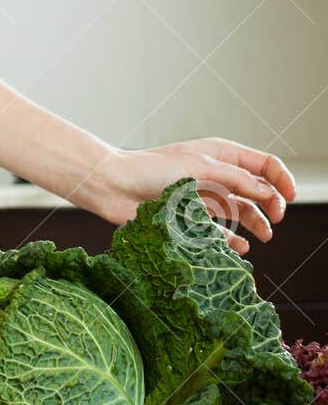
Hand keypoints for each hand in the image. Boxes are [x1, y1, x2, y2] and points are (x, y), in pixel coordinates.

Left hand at [93, 137, 294, 255]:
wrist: (113, 186)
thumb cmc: (152, 169)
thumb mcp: (201, 168)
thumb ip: (237, 180)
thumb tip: (268, 192)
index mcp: (222, 155)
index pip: (264, 164)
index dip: (282, 179)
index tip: (290, 198)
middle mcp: (217, 175)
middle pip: (256, 189)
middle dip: (271, 203)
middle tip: (275, 220)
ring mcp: (204, 197)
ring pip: (240, 211)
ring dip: (256, 223)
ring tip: (265, 237)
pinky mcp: (190, 218)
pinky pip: (218, 232)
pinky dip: (232, 241)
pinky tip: (240, 250)